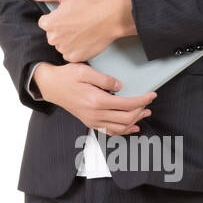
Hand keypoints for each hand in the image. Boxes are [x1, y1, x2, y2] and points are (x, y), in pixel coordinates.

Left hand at [25, 0, 135, 61]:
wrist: (110, 18)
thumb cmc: (91, 5)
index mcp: (50, 23)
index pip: (44, 23)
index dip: (55, 18)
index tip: (66, 16)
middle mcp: (55, 38)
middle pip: (52, 36)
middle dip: (60, 30)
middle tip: (75, 23)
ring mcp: (65, 49)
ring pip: (60, 46)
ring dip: (67, 41)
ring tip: (81, 31)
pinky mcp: (75, 57)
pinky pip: (69, 55)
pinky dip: (75, 50)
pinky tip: (83, 40)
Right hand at [32, 62, 155, 134]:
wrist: (50, 86)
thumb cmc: (66, 77)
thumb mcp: (85, 71)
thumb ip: (104, 79)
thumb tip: (120, 86)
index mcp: (96, 101)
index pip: (126, 104)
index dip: (142, 100)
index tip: (152, 95)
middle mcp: (95, 114)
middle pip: (126, 118)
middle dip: (141, 111)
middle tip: (149, 103)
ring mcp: (92, 121)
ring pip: (119, 128)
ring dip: (134, 122)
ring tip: (144, 114)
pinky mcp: (90, 122)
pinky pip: (109, 131)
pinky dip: (123, 131)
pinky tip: (131, 128)